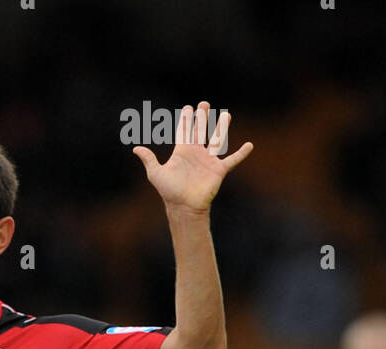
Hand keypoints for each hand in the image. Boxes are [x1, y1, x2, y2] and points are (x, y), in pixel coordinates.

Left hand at [133, 103, 252, 212]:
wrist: (183, 207)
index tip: (189, 109)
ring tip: (227, 114)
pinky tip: (250, 145)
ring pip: (218, 140)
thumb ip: (149, 159)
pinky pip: (232, 160)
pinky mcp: (218, 170)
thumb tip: (135, 148)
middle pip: (200, 131)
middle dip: (202, 117)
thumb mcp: (156, 173)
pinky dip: (241, 154)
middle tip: (204, 104)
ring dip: (222, 127)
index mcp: (182, 152)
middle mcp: (196, 154)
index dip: (186, 120)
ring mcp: (208, 161)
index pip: (185, 132)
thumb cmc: (169, 191)